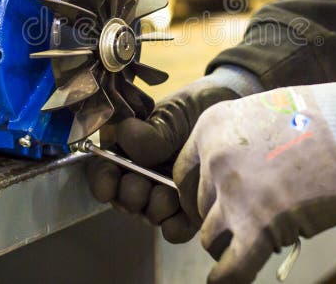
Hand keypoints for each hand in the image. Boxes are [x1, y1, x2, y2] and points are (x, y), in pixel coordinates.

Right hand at [85, 78, 239, 242]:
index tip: (108, 186)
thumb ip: (154, 131)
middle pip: (122, 197)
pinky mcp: (188, 209)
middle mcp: (140, 174)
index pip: (103, 169)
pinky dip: (176, 226)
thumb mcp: (175, 114)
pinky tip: (184, 214)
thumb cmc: (195, 107)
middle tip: (141, 187)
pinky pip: (174, 228)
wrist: (232, 110)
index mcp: (126, 149)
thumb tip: (126, 136)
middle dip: (131, 195)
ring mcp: (163, 194)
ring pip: (147, 214)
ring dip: (155, 209)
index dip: (102, 180)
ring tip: (170, 195)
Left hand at [173, 68, 335, 283]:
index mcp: (211, 127)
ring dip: (230, 243)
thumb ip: (238, 144)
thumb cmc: (322, 119)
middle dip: (222, 216)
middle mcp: (214, 159)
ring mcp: (233, 193)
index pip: (183, 175)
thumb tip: (227, 180)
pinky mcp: (258, 226)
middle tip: (251, 216)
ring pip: (210, 238)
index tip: (211, 206)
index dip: (196, 195)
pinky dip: (226, 280)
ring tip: (258, 237)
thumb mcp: (261, 115)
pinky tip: (230, 280)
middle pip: (199, 208)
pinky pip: (229, 269)